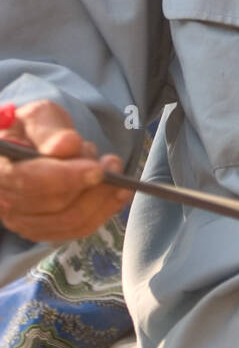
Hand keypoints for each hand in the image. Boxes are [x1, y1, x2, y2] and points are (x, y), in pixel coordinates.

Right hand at [0, 100, 130, 242]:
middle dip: (92, 186)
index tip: (97, 169)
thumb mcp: (40, 117)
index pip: (30, 181)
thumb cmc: (35, 129)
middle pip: (54, 205)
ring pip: (69, 221)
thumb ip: (50, 130)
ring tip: (115, 169)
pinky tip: (119, 194)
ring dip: (101, 198)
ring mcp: (23, 220)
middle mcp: (5, 200)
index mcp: (0, 168)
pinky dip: (103, 212)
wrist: (35, 146)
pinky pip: (77, 229)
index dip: (66, 178)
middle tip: (113, 162)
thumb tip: (66, 146)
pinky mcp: (43, 230)